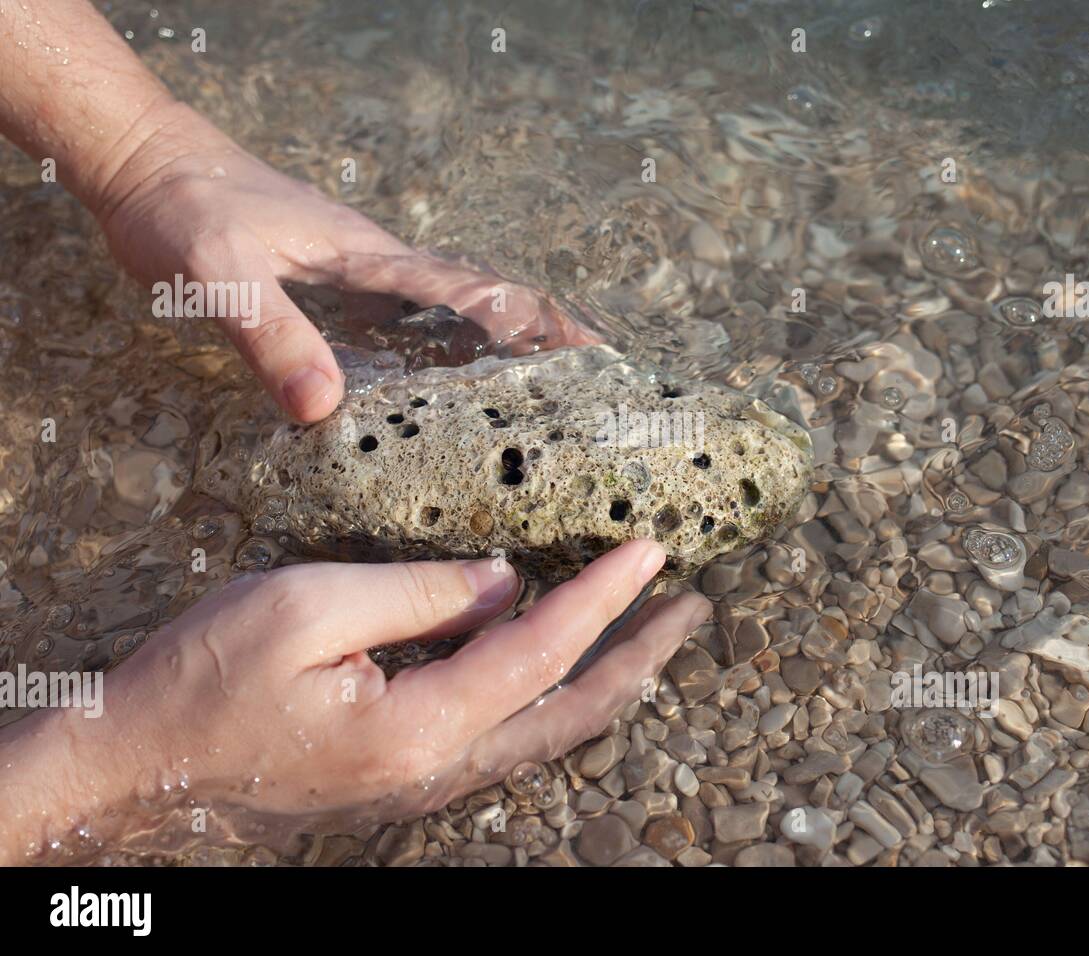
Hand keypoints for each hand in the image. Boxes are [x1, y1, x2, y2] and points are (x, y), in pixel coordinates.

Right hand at [0, 541, 708, 860]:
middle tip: (693, 608)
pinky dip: (552, 699)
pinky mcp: (401, 771)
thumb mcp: (305, 606)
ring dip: (605, 680)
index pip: (540, 650)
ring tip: (654, 635)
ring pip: (544, 732)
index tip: (652, 550)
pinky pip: (503, 736)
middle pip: (569, 711)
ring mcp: (421, 778)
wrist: (135, 762)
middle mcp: (437, 766)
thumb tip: (508, 583)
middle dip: (638, 656)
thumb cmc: (204, 679)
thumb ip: (419, 594)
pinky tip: (566, 671)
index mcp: (420, 725)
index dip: (602, 597)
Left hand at [91, 101, 596, 422]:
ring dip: (500, 352)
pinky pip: (409, 327)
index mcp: (373, 261)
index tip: (590, 355)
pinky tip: (443, 394)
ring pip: (450, 317)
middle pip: (482, 304)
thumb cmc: (183, 210)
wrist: (147, 163)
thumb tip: (324, 408)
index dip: (534, 325)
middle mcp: (381, 269)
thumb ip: (271, 334)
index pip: (474, 293)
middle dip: (541, 341)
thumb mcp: (218, 275)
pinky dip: (445, 355)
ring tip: (542, 402)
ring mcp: (362, 279)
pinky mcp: (338, 291)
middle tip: (590, 391)